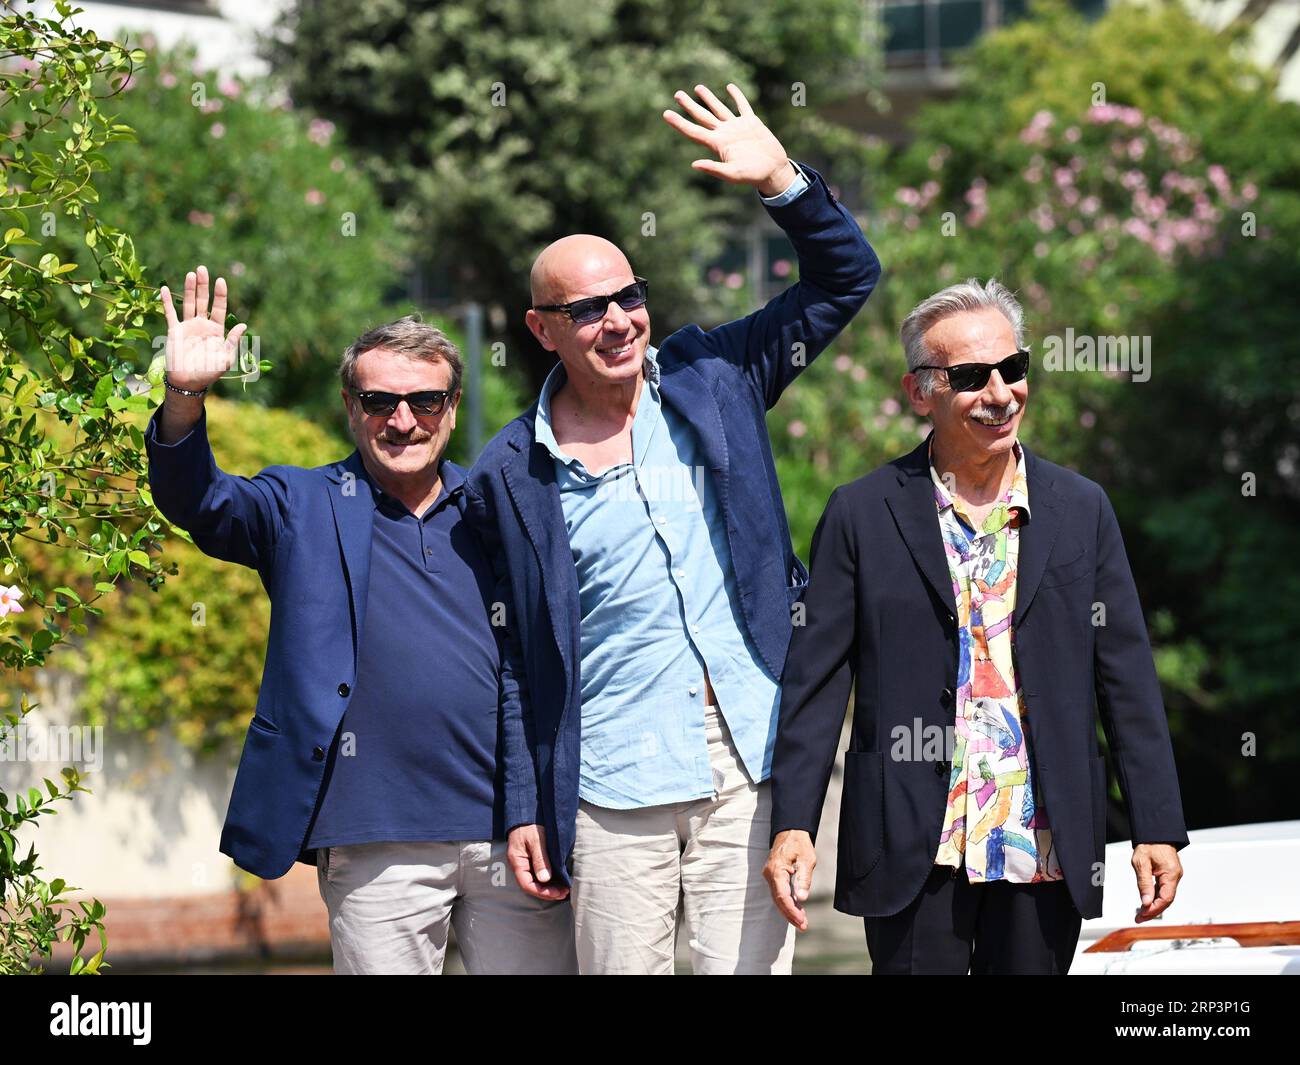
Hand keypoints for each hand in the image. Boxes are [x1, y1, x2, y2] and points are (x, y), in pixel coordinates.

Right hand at [159, 264, 246, 393]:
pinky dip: (166, 301)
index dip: (220, 294)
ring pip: (188, 303)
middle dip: (203, 286)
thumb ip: (233, 341)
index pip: (219, 308)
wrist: (188, 382)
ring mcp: (188, 326)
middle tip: (203, 269)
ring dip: (189, 289)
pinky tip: (164, 288)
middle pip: (203, 301)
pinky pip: (169, 313)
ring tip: (191, 273)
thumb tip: (243, 324)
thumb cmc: (209, 372)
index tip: (221, 280)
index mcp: (217, 330)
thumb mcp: (225, 358)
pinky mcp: (174, 330)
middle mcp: (202, 325)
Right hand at [507, 823, 568, 901]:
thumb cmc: (530, 824)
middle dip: (547, 892)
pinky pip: (538, 873)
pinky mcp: (531, 858)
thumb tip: (545, 879)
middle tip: (564, 892)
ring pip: (536, 880)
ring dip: (548, 887)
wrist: (527, 811)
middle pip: (532, 885)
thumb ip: (540, 859)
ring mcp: (525, 862)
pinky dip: (548, 879)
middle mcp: (520, 865)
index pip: (527, 884)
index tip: (558, 893)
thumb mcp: (536, 840)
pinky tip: (558, 879)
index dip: (542, 892)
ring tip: (563, 888)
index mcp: (517, 861)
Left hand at [662, 83, 795, 197]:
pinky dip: (736, 96)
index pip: (694, 131)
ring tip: (697, 88)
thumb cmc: (753, 175)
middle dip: (689, 106)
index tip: (666, 113)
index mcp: (717, 144)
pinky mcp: (751, 123)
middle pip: (702, 116)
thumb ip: (714, 168)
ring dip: (708, 98)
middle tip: (677, 94)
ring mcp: (737, 127)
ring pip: (719, 109)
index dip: (679, 123)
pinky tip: (729, 87)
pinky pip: (742, 106)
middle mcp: (724, 134)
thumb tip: (694, 165)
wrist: (773, 171)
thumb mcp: (732, 174)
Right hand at [764, 829, 816, 930]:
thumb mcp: (807, 860)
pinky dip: (787, 902)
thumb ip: (804, 879)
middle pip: (778, 901)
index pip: (782, 897)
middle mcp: (769, 874)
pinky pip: (779, 892)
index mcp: (776, 870)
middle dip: (790, 915)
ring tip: (802, 922)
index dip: (792, 911)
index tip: (802, 921)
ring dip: (789, 910)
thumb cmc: (799, 843)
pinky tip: (797, 909)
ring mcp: (770, 875)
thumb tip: (802, 898)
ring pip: (778, 898)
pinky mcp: (773, 876)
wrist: (790, 830)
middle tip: (803, 926)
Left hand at [1132, 843, 1181, 921]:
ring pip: (1165, 896)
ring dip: (1154, 905)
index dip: (1154, 908)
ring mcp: (1173, 876)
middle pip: (1166, 900)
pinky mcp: (1169, 875)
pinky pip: (1164, 890)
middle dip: (1153, 911)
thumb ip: (1144, 883)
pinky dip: (1155, 897)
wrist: (1155, 832)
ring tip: (1140, 914)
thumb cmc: (1149, 844)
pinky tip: (1146, 902)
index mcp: (1171, 874)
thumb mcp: (1141, 863)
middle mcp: (1175, 876)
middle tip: (1139, 918)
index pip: (1166, 898)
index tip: (1142, 914)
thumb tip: (1145, 902)